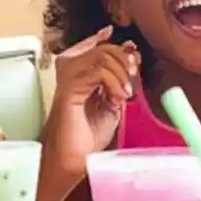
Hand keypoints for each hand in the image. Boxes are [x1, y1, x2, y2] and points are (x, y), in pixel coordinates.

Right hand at [43, 26, 139, 175]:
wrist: (75, 158)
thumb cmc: (89, 135)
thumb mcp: (111, 102)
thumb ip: (118, 80)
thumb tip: (130, 57)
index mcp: (77, 73)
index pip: (91, 45)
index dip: (111, 42)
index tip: (130, 48)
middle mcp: (68, 72)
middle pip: (100, 48)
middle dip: (123, 58)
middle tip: (133, 74)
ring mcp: (67, 80)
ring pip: (99, 56)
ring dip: (120, 72)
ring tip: (124, 93)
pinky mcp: (69, 90)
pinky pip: (96, 73)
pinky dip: (114, 82)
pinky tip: (117, 97)